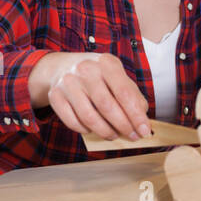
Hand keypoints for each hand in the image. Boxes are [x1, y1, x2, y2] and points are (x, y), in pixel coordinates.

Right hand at [28, 51, 150, 139]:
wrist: (62, 67)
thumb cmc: (97, 75)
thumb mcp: (117, 76)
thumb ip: (132, 95)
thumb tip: (142, 120)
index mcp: (106, 63)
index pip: (125, 93)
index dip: (136, 116)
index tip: (144, 131)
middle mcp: (86, 70)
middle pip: (107, 107)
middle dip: (123, 126)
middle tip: (132, 136)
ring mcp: (68, 83)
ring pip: (89, 117)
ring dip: (105, 132)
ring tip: (114, 135)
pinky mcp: (55, 96)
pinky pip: (73, 122)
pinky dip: (86, 130)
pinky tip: (94, 130)